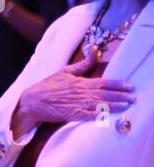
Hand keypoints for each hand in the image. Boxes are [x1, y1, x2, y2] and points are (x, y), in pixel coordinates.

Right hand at [15, 48, 135, 130]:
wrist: (31, 101)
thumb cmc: (47, 86)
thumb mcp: (65, 72)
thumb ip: (83, 63)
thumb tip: (94, 49)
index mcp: (80, 82)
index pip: (103, 82)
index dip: (118, 84)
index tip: (130, 85)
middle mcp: (81, 93)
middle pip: (105, 94)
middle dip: (120, 95)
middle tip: (134, 97)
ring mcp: (76, 104)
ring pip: (99, 104)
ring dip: (114, 105)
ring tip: (126, 105)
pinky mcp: (70, 114)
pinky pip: (87, 115)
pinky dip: (97, 116)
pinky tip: (107, 116)